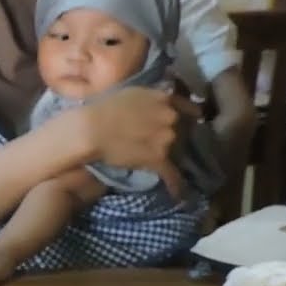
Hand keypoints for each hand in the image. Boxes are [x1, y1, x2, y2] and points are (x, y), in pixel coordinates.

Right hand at [77, 85, 201, 198]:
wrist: (92, 129)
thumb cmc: (104, 107)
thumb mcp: (133, 91)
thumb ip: (153, 96)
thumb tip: (165, 99)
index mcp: (165, 99)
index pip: (190, 108)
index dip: (191, 116)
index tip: (193, 121)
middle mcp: (171, 117)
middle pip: (184, 130)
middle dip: (178, 136)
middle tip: (165, 143)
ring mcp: (167, 139)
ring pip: (177, 151)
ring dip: (173, 157)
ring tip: (165, 163)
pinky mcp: (158, 158)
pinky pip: (172, 174)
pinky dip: (175, 184)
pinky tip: (177, 194)